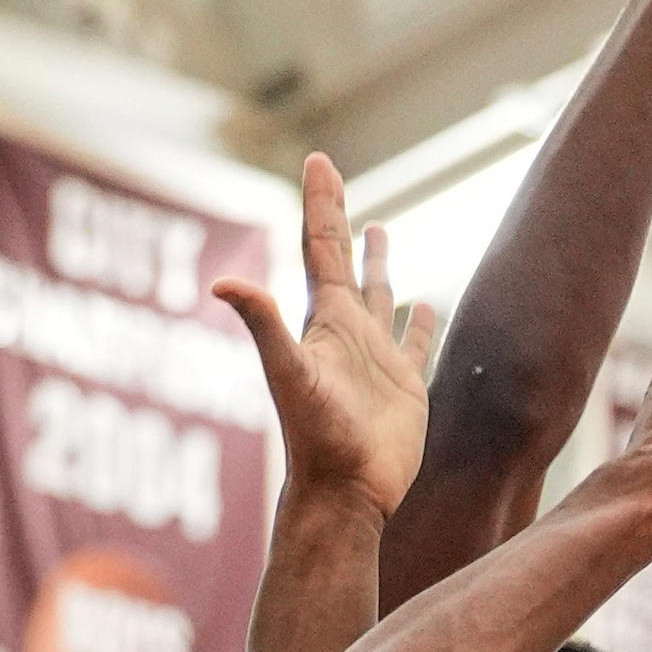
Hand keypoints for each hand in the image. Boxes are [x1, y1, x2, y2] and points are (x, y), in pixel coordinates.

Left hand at [216, 156, 439, 523]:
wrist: (345, 493)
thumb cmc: (318, 438)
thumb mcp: (289, 374)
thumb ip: (262, 326)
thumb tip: (223, 283)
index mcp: (324, 321)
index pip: (322, 247)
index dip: (322, 203)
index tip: (319, 159)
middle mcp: (347, 333)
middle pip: (343, 262)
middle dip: (339, 217)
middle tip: (333, 176)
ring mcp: (375, 358)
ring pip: (379, 297)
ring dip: (379, 264)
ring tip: (381, 230)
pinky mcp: (404, 386)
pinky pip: (415, 343)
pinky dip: (422, 321)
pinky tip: (428, 305)